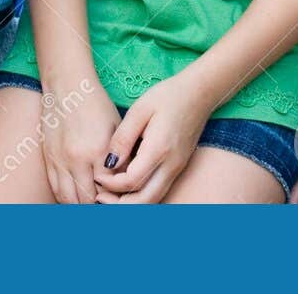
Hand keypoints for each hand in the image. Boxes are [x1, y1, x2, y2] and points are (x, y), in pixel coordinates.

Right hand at [38, 75, 120, 203]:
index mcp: (98, 151)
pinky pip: (56, 189)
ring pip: (69, 200)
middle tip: (108, 209)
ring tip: (92, 208)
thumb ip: (121, 156)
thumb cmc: (96, 104)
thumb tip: (127, 180)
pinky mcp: (48, 159)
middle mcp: (77, 160)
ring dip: (81, 207)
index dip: (115, 199)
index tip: (121, 203)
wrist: (67, 86)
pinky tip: (76, 200)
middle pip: (88, 200)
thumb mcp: (116, 128)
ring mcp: (60, 161)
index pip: (108, 190)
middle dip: (98, 207)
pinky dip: (67, 199)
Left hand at [93, 69, 213, 202]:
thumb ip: (122, 138)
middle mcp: (171, 165)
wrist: (200, 92)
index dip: (110, 184)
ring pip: (153, 200)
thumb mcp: (139, 110)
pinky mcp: (178, 167)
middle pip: (144, 201)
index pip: (131, 182)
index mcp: (159, 149)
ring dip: (130, 204)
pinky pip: (158, 191)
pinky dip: (140, 196)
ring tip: (109, 195)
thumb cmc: (168, 96)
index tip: (97, 174)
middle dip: (118, 205)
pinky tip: (126, 187)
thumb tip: (108, 164)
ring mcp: (177, 168)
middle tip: (99, 196)